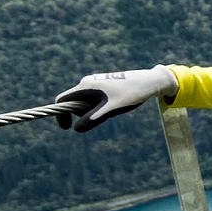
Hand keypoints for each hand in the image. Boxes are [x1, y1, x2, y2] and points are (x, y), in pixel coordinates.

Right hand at [54, 66, 175, 131]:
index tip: (67, 128)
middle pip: (74, 103)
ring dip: (93, 111)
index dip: (61, 115)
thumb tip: (77, 129)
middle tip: (104, 116)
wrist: (150, 81)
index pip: (62, 100)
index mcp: (86, 86)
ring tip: (114, 108)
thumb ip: (93, 118)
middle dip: (82, 114)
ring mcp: (96, 83)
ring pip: (86, 102)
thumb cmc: (131, 94)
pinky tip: (118, 105)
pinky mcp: (104, 85)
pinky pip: (95, 100)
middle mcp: (88, 82)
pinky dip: (101, 107)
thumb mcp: (111, 109)